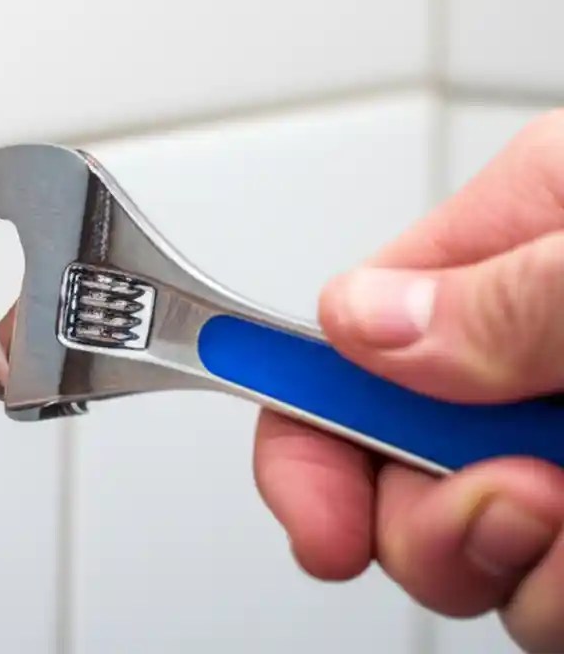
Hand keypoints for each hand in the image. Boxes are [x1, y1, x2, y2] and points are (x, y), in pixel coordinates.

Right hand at [254, 110, 563, 649]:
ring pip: (476, 556)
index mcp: (515, 245)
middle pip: (387, 471)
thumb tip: (362, 330)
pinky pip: (547, 597)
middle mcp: (528, 352)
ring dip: (525, 575)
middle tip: (519, 507)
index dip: (302, 441)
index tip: (317, 528)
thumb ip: (510, 290)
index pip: (335, 349)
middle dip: (429, 523)